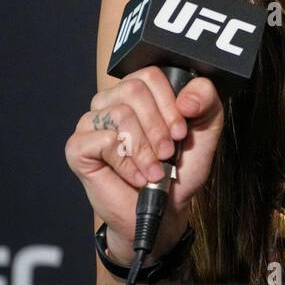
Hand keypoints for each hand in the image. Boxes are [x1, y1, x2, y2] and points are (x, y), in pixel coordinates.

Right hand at [65, 66, 223, 263]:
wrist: (163, 210)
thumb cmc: (179, 169)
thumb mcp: (204, 132)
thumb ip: (206, 103)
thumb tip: (187, 100)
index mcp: (140, 92)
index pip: (150, 75)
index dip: (169, 103)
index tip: (180, 132)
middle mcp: (112, 101)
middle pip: (134, 90)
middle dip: (157, 127)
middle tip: (168, 153)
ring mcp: (91, 123)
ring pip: (120, 115)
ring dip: (144, 149)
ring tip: (155, 171)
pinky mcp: (78, 147)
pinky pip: (103, 141)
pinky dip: (127, 163)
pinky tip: (137, 177)